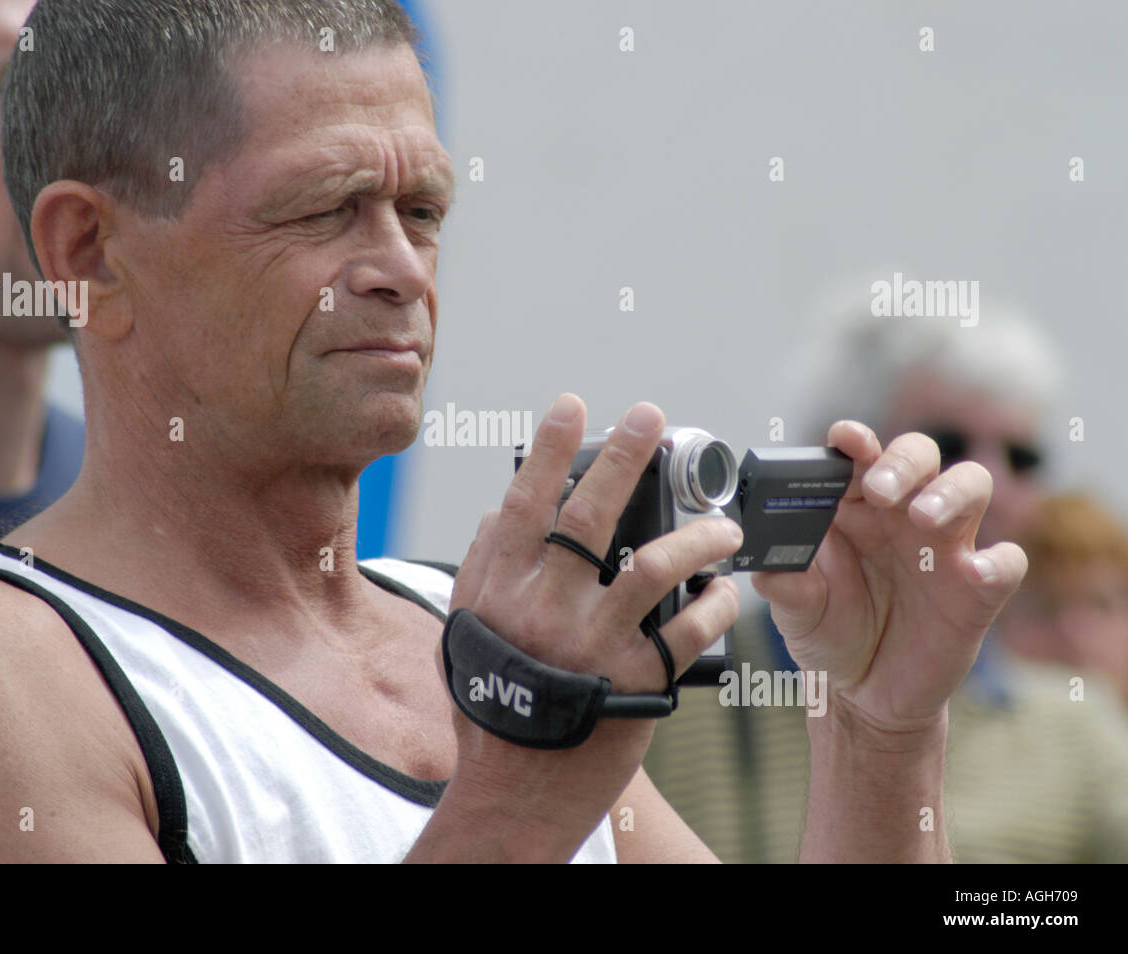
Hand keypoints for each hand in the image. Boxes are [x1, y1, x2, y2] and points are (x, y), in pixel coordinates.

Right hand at [439, 393, 741, 843]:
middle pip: (591, 514)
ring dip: (698, 536)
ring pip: (655, 564)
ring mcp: (591, 641)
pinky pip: (688, 630)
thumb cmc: (492, 707)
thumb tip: (499, 511)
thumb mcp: (468, 633)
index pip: (525, 503)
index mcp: (501, 588)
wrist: (516, 788)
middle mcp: (544, 605)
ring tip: (724, 526)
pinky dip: (715, 607)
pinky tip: (727, 593)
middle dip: (626, 458)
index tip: (572, 405)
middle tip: (653, 419)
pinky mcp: (634, 678)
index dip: (550, 450)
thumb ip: (482, 569)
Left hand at [752, 421, 1027, 733]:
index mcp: (853, 507)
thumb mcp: (796, 611)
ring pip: (970, 485)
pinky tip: (976, 571)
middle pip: (919, 455)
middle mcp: (902, 515)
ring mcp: (944, 546)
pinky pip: (1006, 561)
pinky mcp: (977, 590)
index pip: (859, 458)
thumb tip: (768, 568)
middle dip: (902, 462)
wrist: (862, 695)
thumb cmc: (828, 634)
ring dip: (950, 492)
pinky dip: (998, 561)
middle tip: (881, 488)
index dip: (855, 442)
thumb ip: (785, 586)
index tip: (845, 438)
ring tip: (922, 517)